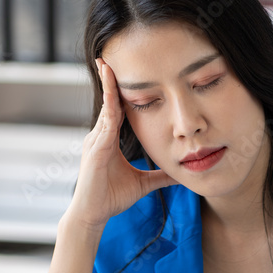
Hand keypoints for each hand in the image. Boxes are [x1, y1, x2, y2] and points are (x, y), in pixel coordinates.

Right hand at [69, 59, 175, 229]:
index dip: (120, 91)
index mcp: (108, 140)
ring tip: (107, 66)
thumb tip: (180, 173)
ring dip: (107, 87)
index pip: (116, 109)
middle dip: (108, 80)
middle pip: (107, 102)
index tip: (125, 72)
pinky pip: (104, 125)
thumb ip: (160, 176)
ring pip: (104, 108)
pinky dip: (108, 109)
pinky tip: (114, 97)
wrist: (93, 215)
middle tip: (108, 57)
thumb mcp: (143, 183)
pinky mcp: (94, 151)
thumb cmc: (111, 198)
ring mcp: (94, 142)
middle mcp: (99, 136)